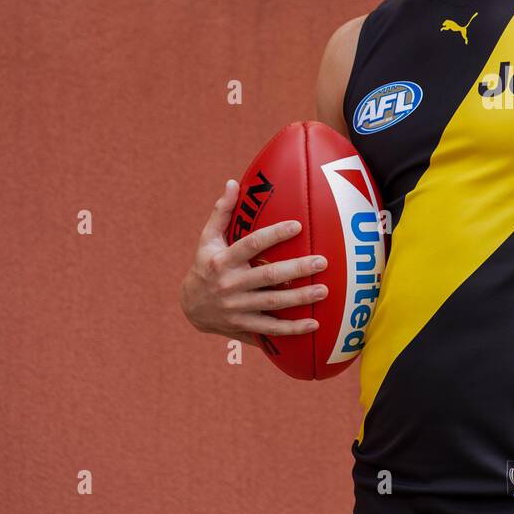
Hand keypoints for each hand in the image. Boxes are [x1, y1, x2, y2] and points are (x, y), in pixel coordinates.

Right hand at [179, 179, 328, 347]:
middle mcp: (229, 284)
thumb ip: (221, 212)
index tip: (297, 226)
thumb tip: (233, 183)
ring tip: (324, 290)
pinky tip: (314, 325)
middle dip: (297, 268)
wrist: (190, 307)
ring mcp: (237, 307)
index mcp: (222, 260)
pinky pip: (270, 329)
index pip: (251, 244)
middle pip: (268, 276)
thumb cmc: (205, 265)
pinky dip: (292, 330)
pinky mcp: (243, 326)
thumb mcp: (207, 239)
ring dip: (300, 298)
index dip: (274, 235)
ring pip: (272, 303)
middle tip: (322, 261)